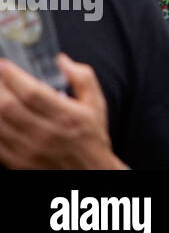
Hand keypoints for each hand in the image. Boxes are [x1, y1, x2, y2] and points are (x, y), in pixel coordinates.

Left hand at [0, 55, 123, 168]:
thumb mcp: (96, 104)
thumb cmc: (91, 136)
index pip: (32, 92)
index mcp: (66, 116)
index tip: (4, 64)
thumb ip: (83, 78)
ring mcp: (28, 150)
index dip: (14, 76)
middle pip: (8, 106)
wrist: (89, 172)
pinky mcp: (17, 162)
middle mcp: (45, 133)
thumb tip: (62, 60)